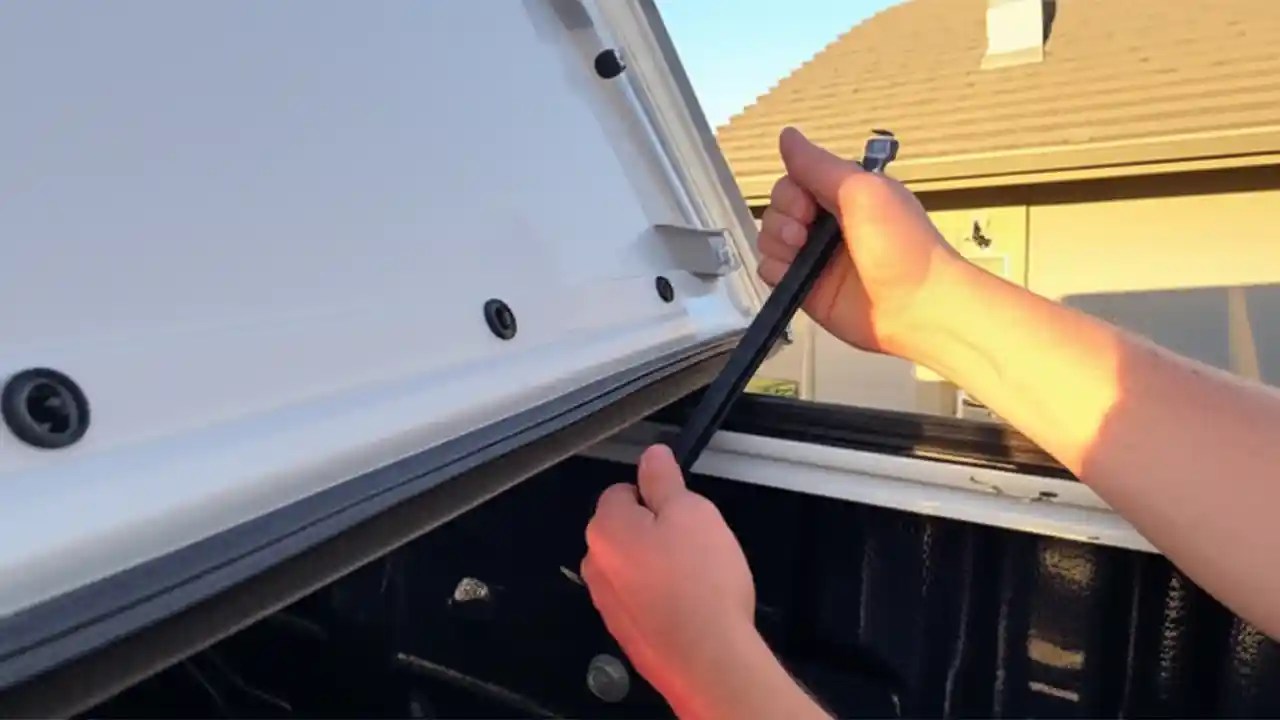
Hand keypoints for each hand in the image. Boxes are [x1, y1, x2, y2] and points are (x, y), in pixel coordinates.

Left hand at [581, 445, 754, 709]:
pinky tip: (688, 608)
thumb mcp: (692, 512)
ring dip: (658, 568)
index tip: (685, 514)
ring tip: (696, 581)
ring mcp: (606, 603)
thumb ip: (664, 479)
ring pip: (634, 567)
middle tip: (695, 547)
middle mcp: (595, 565)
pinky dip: (660, 600)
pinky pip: (641, 601)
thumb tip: (651, 453)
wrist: (708, 658)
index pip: (622, 492)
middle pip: (625, 531)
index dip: (657, 498)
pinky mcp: (624, 633)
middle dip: (656, 534)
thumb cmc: (701, 578)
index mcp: (605, 528)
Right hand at [756, 127, 963, 357]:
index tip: (808, 205)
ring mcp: (816, 258)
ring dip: (775, 241)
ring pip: (770, 238)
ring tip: (799, 253)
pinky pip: (771, 271)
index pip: (797, 180)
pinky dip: (774, 269)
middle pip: (779, 207)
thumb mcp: (862, 190)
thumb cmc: (900, 243)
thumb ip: (818, 164)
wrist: (917, 306)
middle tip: (804, 233)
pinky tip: (792, 274)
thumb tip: (786, 134)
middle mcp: (828, 224)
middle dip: (782, 216)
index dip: (792, 190)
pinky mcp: (807, 289)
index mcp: (845, 195)